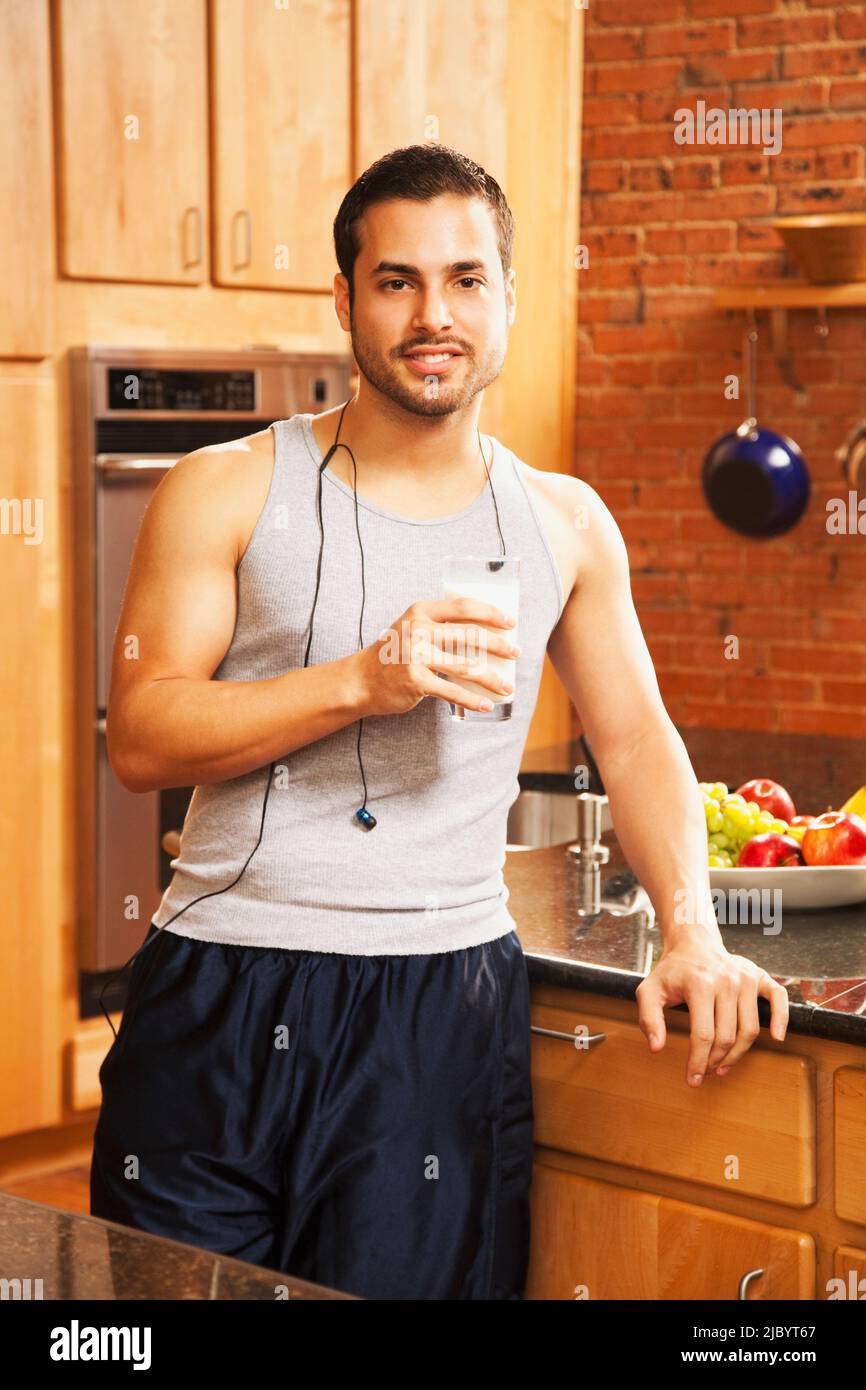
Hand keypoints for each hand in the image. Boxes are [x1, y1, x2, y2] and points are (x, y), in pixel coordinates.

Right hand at [356, 597, 518, 717]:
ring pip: (466, 666)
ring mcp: (416, 656)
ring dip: (492, 678)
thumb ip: (438, 624)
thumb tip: (483, 631)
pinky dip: (472, 700)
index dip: (491, 613)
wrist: (361, 680)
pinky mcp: (416, 680)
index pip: (463, 607)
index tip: (510, 622)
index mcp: (421, 611)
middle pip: (470, 635)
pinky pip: (452, 691)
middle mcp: (418, 630)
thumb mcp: (411, 627)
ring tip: (507, 686)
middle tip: (516, 653)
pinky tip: (486, 705)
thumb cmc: (394, 653)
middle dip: (499, 645)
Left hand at [635, 934, 788, 1085]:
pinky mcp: (759, 976)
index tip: (692, 1079)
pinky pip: (778, 1000)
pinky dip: (781, 1019)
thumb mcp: (649, 990)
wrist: (693, 943)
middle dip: (715, 1061)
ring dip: (738, 1054)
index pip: (703, 1035)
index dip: (698, 1062)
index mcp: (700, 984)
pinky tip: (776, 1037)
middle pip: (727, 1036)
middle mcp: (726, 981)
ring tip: (723, 1066)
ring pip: (749, 1028)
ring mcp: (746, 978)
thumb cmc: (672, 971)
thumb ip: (649, 1018)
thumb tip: (656, 1048)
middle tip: (705, 1072)